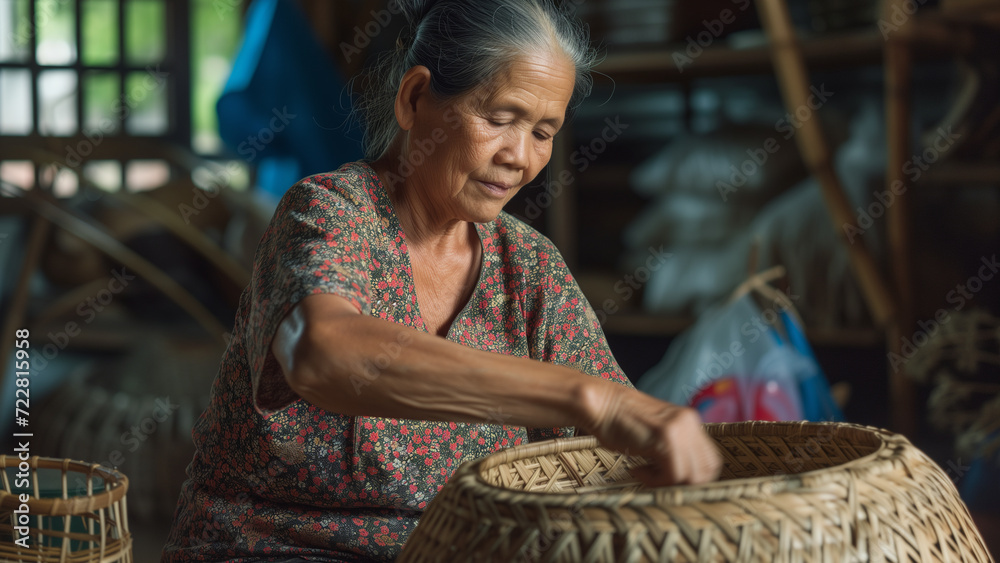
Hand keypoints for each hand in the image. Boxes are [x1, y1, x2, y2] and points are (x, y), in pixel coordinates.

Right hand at [578, 381, 721, 486]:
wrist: (599, 404)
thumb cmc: (621, 422)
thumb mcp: (657, 432)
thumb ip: (676, 446)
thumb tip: (688, 478)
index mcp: (690, 420)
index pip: (711, 462)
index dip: (693, 477)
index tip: (669, 478)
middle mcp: (690, 422)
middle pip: (707, 472)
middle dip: (683, 484)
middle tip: (657, 478)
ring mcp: (678, 429)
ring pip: (691, 476)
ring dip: (667, 482)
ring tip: (644, 471)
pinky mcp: (664, 438)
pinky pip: (673, 475)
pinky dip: (654, 480)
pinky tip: (637, 469)